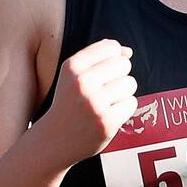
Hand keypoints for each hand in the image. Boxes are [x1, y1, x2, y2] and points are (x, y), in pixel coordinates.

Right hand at [39, 38, 139, 167]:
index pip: (111, 47)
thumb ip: (100, 58)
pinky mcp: (107, 122)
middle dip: (120, 75)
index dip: (112, 59)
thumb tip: (128, 51)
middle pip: (124, 64)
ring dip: (123, 92)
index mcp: (72, 66)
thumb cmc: (69, 103)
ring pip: (130, 83)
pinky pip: (131, 103)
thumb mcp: (74, 75)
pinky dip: (124, 108)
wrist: (55, 139)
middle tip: (105, 89)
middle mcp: (82, 82)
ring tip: (106, 102)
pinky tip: (108, 114)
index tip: (101, 73)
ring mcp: (95, 103)